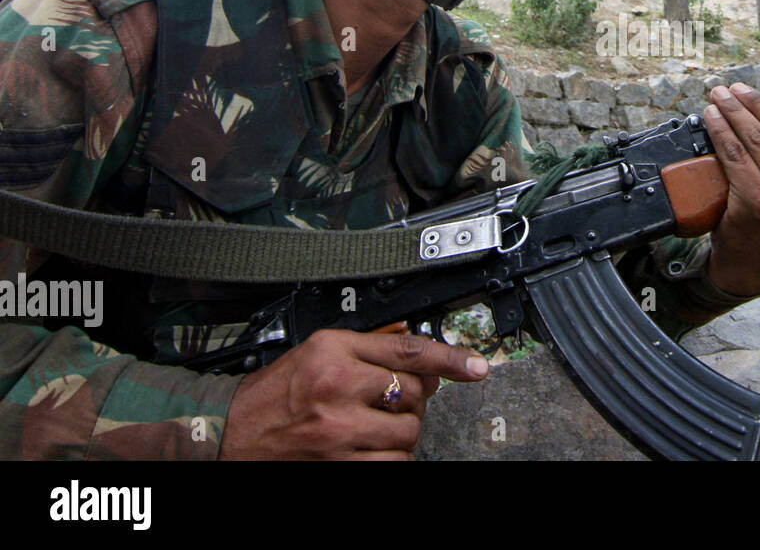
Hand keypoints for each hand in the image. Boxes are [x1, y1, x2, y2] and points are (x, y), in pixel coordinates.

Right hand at [219, 329, 488, 459]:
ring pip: (407, 433)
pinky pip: (392, 464)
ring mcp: (337, 431)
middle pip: (414, 394)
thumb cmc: (273, 393)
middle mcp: (337, 387)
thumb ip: (368, 348)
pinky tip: (371, 447)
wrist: (229, 434)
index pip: (408, 352)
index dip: (450, 359)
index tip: (477, 366)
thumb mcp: (318, 351)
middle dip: (412, 399)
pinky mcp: (338, 465)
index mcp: (333, 351)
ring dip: (402, 432)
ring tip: (376, 426)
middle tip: (391, 401)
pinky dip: (390, 458)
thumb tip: (420, 356)